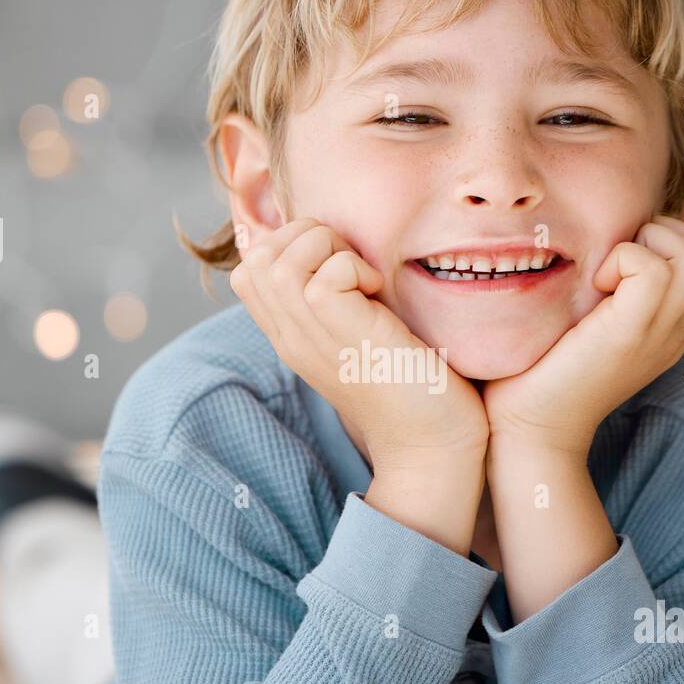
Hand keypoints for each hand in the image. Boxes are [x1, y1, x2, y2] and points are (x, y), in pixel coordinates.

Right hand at [229, 218, 488, 470]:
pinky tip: (380, 295)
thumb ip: (338, 298)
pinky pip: (322, 277)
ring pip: (279, 261)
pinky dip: (354, 268)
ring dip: (329, 250)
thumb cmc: (412, 385)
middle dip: (308, 238)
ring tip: (365, 281)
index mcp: (291, 334)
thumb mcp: (360, 332)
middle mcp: (291, 337)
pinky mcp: (343, 337)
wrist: (433, 445)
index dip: (292, 244)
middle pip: (256, 258)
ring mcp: (311, 340)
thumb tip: (341, 247)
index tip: (341, 265)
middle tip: (355, 269)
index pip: (250, 268)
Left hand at [482, 215, 683, 455]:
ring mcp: (658, 334)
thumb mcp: (585, 324)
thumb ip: (607, 291)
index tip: (620, 261)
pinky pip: (654, 271)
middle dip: (665, 232)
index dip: (668, 239)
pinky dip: (623, 259)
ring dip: (647, 244)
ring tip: (608, 275)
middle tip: (617, 262)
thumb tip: (595, 244)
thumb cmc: (538, 375)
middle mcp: (674, 332)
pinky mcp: (629, 334)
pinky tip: (595, 287)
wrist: (530, 431)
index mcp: (668, 328)